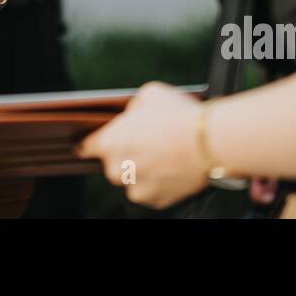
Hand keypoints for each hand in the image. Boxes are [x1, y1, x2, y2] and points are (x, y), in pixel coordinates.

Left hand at [76, 82, 210, 208]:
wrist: (211, 142)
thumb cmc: (177, 114)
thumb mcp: (147, 95)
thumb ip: (131, 108)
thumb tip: (131, 116)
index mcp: (109, 143)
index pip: (85, 147)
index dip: (88, 143)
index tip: (89, 143)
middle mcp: (118, 170)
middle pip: (112, 164)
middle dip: (125, 154)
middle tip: (147, 142)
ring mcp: (137, 189)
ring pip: (133, 180)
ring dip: (142, 170)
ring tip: (165, 153)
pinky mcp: (157, 200)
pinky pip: (152, 191)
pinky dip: (159, 182)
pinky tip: (173, 166)